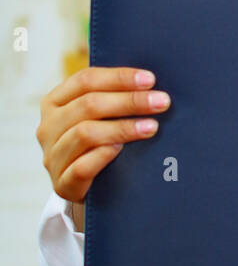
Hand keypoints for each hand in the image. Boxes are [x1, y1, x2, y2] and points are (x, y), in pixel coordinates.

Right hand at [36, 67, 171, 214]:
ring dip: (123, 128)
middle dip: (129, 101)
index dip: (119, 77)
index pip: (85, 80)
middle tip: (161, 102)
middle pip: (89, 105)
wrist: (90, 188)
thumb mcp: (100, 116)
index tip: (150, 79)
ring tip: (151, 127)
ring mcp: (52, 156)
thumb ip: (114, 97)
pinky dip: (102, 156)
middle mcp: (48, 126)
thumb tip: (151, 81)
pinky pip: (81, 167)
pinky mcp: (62, 184)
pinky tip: (121, 149)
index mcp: (55, 101)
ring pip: (85, 134)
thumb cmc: (100, 141)